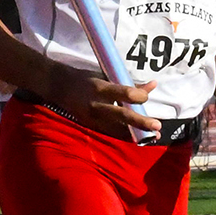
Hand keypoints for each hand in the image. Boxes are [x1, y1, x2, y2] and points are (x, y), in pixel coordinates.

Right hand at [44, 64, 162, 137]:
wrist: (58, 87)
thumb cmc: (86, 78)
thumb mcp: (106, 76)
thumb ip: (129, 84)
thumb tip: (153, 85)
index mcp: (100, 87)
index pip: (124, 93)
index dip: (139, 96)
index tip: (147, 95)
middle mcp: (96, 104)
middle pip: (122, 115)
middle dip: (141, 122)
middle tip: (157, 127)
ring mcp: (93, 118)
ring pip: (118, 129)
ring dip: (136, 134)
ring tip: (153, 138)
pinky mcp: (91, 125)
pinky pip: (111, 132)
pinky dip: (125, 135)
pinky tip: (138, 138)